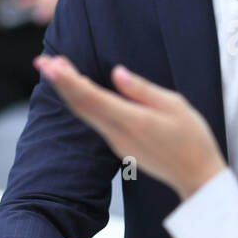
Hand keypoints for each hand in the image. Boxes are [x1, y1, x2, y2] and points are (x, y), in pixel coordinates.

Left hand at [35, 55, 225, 199]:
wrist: (196, 176)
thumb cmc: (192, 138)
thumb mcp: (175, 106)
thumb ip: (142, 90)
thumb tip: (116, 73)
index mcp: (133, 120)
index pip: (91, 96)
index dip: (67, 79)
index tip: (49, 63)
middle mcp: (118, 134)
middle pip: (81, 105)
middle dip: (60, 82)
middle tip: (41, 61)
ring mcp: (116, 142)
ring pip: (85, 113)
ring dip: (69, 91)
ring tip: (55, 69)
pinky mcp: (119, 145)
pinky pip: (95, 120)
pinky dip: (82, 102)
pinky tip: (79, 89)